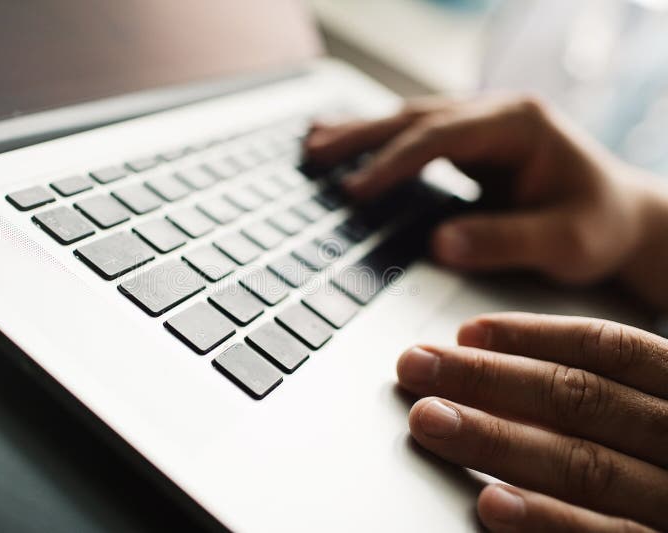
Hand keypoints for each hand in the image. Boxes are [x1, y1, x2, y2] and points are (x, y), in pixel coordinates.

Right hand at [304, 95, 667, 308]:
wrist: (618, 216)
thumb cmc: (598, 227)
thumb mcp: (566, 243)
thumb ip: (505, 241)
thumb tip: (439, 245)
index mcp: (520, 124)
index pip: (441, 137)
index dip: (393, 162)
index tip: (356, 190)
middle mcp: (496, 114)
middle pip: (415, 118)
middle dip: (360, 136)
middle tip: (313, 155)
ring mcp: (480, 124)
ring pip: (408, 121)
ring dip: (359, 133)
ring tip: (312, 145)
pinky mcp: (469, 143)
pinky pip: (413, 136)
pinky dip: (376, 141)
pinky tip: (345, 140)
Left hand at [397, 312, 667, 531]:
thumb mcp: (662, 423)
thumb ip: (607, 402)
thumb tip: (498, 373)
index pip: (610, 350)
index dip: (532, 337)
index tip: (467, 332)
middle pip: (582, 397)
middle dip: (490, 378)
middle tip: (418, 366)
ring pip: (586, 462)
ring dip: (498, 438)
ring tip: (431, 419)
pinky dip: (547, 520)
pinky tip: (490, 504)